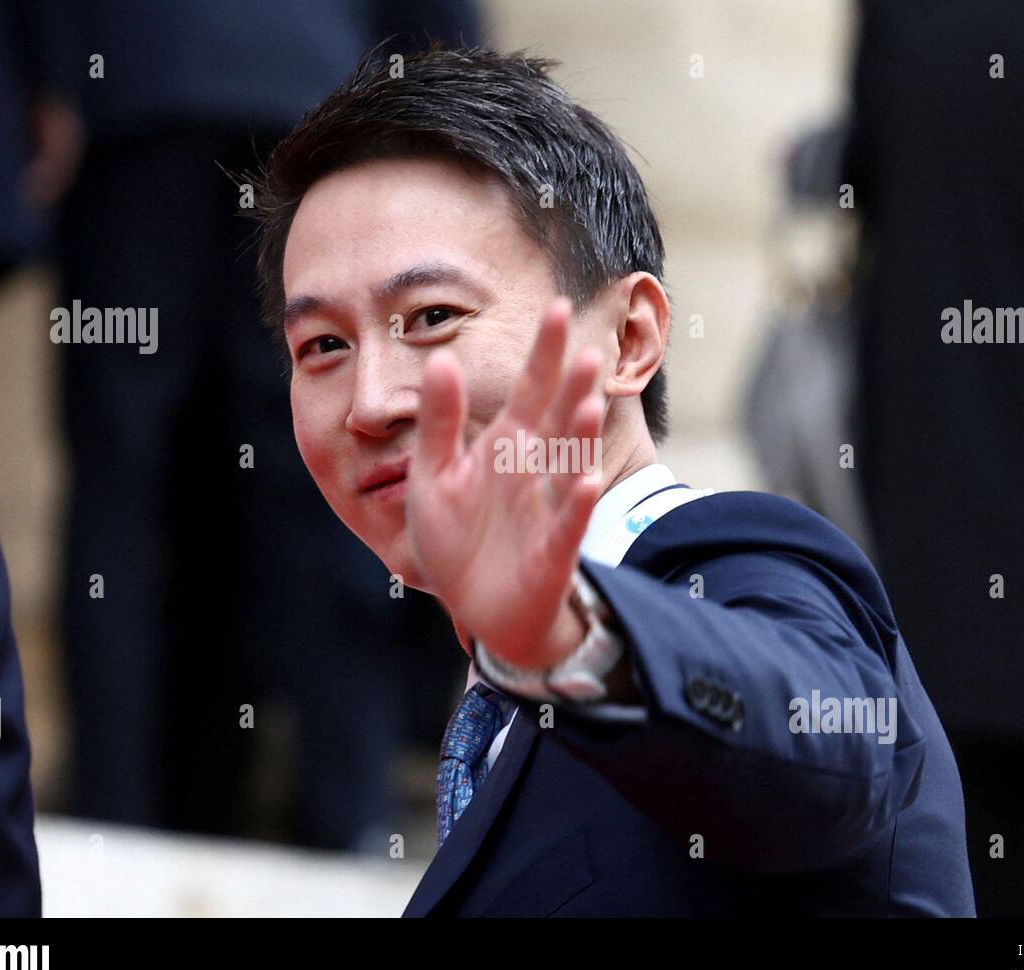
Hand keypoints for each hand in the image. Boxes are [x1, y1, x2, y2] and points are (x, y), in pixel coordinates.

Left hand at [408, 296, 604, 668]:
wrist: (476, 609)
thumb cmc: (457, 541)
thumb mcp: (433, 476)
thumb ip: (439, 422)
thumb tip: (441, 358)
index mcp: (505, 447)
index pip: (530, 390)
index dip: (542, 352)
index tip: (556, 307)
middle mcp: (533, 471)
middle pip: (557, 420)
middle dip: (572, 387)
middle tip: (589, 348)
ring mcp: (547, 509)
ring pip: (568, 463)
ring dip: (579, 436)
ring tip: (589, 400)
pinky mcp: (551, 552)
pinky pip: (566, 525)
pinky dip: (574, 506)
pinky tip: (583, 481)